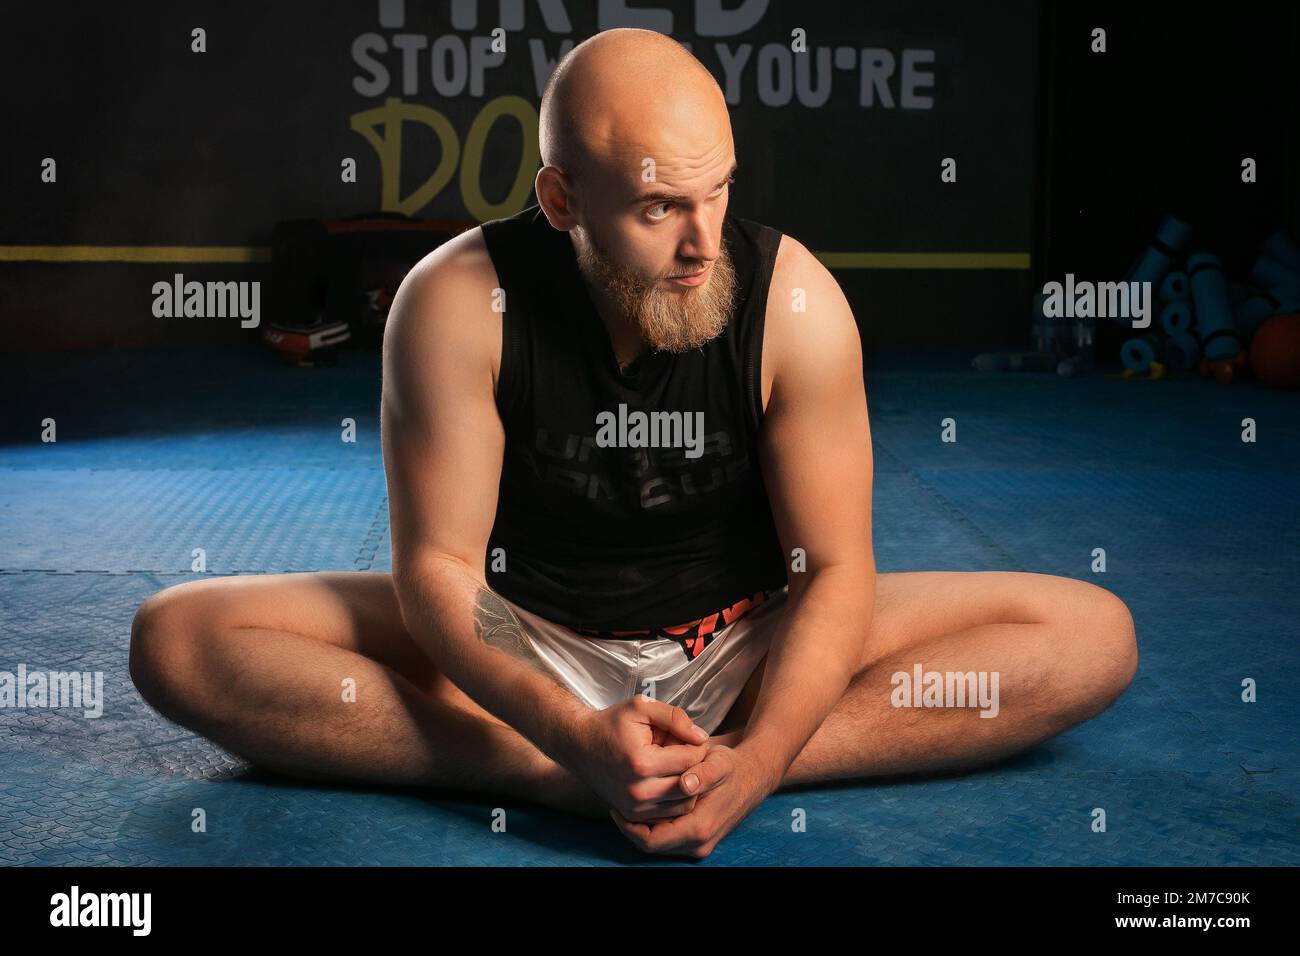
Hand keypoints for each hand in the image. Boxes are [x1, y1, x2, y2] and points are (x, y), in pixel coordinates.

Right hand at [564, 696, 711, 822]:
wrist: (580, 745)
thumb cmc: (612, 724)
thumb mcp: (642, 707)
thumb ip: (675, 718)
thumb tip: (702, 738)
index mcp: (642, 762)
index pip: (691, 760)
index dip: (697, 745)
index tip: (689, 737)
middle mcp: (639, 790)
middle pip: (691, 783)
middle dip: (695, 766)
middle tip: (684, 751)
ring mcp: (635, 807)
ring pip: (686, 803)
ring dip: (689, 784)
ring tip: (677, 765)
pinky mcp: (634, 816)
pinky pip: (671, 813)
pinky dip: (677, 798)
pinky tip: (669, 779)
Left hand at [609, 737, 775, 858]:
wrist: (753, 776)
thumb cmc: (731, 767)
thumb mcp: (718, 762)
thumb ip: (703, 773)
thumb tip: (686, 784)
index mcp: (700, 827)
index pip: (651, 840)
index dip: (629, 827)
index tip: (616, 807)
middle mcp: (700, 843)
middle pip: (652, 845)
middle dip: (632, 828)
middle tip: (617, 805)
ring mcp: (701, 844)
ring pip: (659, 844)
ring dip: (644, 827)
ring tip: (630, 803)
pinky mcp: (700, 839)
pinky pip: (669, 839)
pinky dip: (656, 825)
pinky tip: (649, 805)